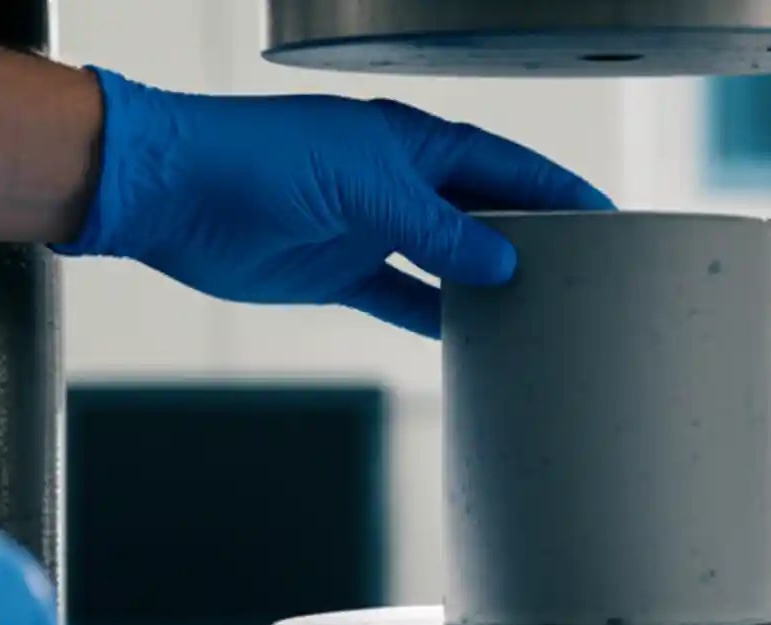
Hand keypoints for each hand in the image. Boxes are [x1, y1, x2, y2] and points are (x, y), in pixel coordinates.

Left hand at [56, 68, 613, 337]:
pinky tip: (466, 333)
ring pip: (447, 260)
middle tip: (578, 269)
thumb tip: (498, 261)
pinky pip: (405, 298)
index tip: (598, 213)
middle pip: (481, 214)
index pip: (502, 166)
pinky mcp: (342, 273)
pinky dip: (435, 315)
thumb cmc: (258, 160)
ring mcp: (371, 229)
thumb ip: (437, 229)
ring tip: (534, 308)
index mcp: (410, 145)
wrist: (173, 195)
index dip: (551, 189)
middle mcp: (397, 184)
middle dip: (528, 238)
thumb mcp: (366, 188)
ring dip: (485, 283)